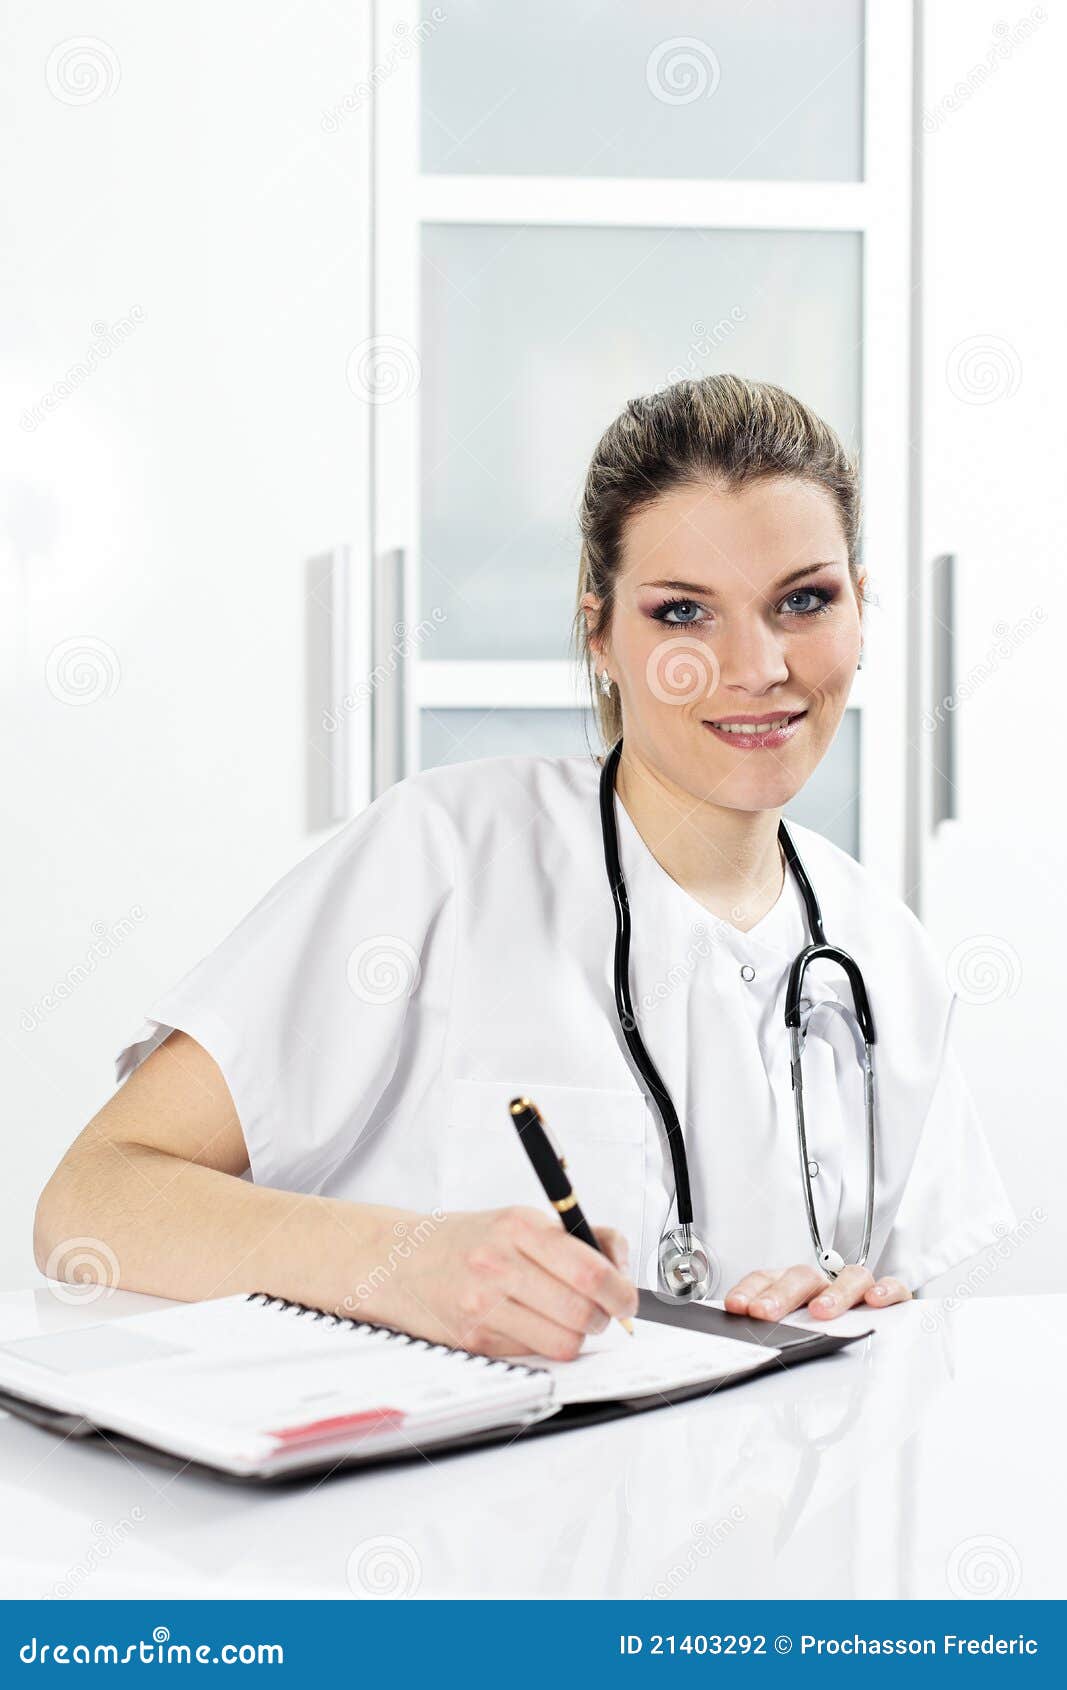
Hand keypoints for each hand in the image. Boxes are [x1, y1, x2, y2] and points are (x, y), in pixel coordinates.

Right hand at [364, 1206, 637, 1360]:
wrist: (400, 1261)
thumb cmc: (467, 1240)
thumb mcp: (520, 1220)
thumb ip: (577, 1238)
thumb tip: (621, 1265)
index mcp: (519, 1227)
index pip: (590, 1271)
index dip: (621, 1293)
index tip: (626, 1299)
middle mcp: (499, 1265)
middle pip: (581, 1313)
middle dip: (602, 1319)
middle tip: (599, 1313)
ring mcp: (483, 1306)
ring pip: (562, 1343)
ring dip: (576, 1337)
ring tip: (566, 1320)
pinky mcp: (474, 1341)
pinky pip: (533, 1355)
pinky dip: (543, 1345)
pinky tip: (530, 1326)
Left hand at [724, 1263, 911, 1321]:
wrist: (876, 1326)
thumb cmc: (825, 1329)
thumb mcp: (792, 1329)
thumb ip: (772, 1328)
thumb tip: (742, 1332)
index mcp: (793, 1287)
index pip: (767, 1278)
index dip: (750, 1290)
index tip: (736, 1306)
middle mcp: (824, 1284)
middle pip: (803, 1277)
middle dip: (781, 1294)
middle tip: (765, 1312)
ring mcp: (856, 1289)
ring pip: (849, 1277)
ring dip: (834, 1293)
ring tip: (821, 1312)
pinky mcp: (891, 1297)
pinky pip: (893, 1286)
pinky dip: (885, 1290)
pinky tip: (874, 1300)